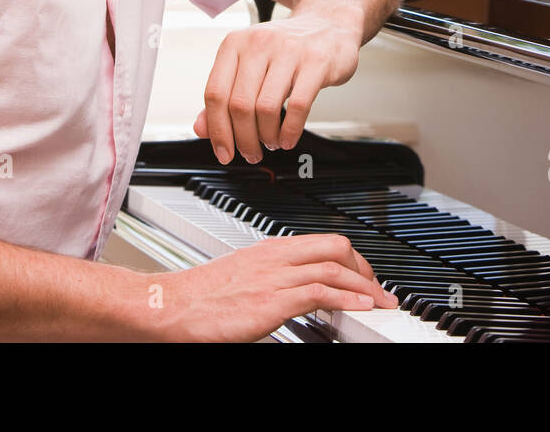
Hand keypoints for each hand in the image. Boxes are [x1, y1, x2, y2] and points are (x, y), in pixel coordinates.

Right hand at [151, 234, 398, 341]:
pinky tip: (360, 307)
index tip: (365, 277)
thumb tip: (295, 295)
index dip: (352, 259)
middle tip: (379, 290)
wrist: (169, 306)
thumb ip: (271, 282)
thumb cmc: (200, 298)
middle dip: (364, 268)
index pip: (323, 242)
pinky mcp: (271, 302)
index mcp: (269, 250)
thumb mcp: (243, 280)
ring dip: (365, 286)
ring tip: (381, 302)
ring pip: (333, 267)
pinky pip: (318, 292)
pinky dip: (346, 297)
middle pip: (335, 247)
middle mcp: (276, 258)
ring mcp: (274, 278)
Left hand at [193, 7, 362, 162]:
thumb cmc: (286, 48)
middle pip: (239, 104)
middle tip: (251, 152)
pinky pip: (298, 106)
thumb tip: (202, 128)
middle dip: (244, 139)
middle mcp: (259, 43)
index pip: (215, 93)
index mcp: (235, 43)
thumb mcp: (250, 65)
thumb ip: (224, 96)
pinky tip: (288, 138)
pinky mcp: (315, 62)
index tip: (224, 151)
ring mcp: (289, 51)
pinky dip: (290, 131)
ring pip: (266, 108)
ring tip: (271, 142)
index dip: (217, 129)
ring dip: (267, 136)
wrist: (329, 24)